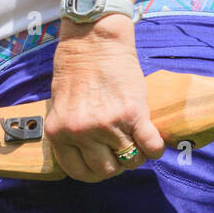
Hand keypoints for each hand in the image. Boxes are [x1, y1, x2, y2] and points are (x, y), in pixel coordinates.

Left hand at [45, 14, 165, 181]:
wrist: (94, 39)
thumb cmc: (77, 71)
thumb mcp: (62, 107)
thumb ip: (71, 134)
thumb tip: (92, 159)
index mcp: (59, 133)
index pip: (80, 173)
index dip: (96, 171)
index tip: (104, 161)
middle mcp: (81, 132)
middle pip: (107, 170)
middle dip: (117, 163)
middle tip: (122, 148)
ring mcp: (107, 124)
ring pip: (130, 160)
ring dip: (137, 154)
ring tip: (136, 139)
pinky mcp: (133, 113)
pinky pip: (150, 146)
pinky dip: (155, 148)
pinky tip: (152, 140)